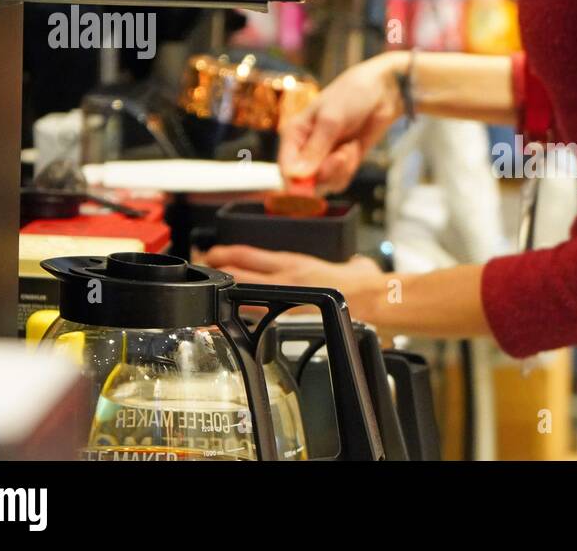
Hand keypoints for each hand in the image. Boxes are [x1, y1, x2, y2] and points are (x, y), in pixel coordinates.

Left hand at [202, 245, 385, 315]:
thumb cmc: (368, 284)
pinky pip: (256, 319)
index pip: (251, 254)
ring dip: (220, 296)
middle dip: (216, 272)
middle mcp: (286, 278)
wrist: (375, 301)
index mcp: (298, 263)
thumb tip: (356, 268)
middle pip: (238, 272)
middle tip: (201, 273)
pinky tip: (224, 323)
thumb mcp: (357, 266)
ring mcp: (286, 299)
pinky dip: (237, 319)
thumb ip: (351, 265)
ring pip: (242, 295)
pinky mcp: (291, 319)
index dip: (226, 253)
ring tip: (205, 298)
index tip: (213, 253)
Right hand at [278, 52, 405, 191]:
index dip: (295, 184)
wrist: (379, 93)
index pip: (286, 169)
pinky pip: (340, 181)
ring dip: (340, 169)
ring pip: (325, 184)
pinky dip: (349, 168)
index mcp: (294, 136)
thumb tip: (296, 175)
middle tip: (341, 155)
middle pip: (305, 183)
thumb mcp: (331, 119)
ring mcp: (323, 159)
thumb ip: (315, 148)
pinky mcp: (340, 165)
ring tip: (349, 146)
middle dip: (326, 173)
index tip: (310, 189)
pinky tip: (354, 148)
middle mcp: (304, 150)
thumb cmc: (350, 97)